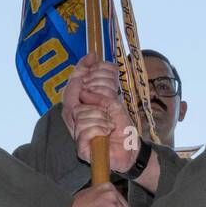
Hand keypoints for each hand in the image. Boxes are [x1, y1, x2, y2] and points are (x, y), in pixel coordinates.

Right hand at [63, 56, 137, 171]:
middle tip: (109, 112)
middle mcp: (76, 120)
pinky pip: (84, 130)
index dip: (80, 70)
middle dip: (96, 103)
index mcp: (83, 108)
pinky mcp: (80, 148)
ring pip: (81, 115)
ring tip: (110, 126)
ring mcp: (77, 134)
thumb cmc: (122, 129)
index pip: (74, 87)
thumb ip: (99, 93)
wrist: (132, 150)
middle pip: (74, 101)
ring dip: (101, 118)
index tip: (91, 57)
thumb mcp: (113, 105)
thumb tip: (84, 84)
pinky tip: (108, 132)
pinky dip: (100, 129)